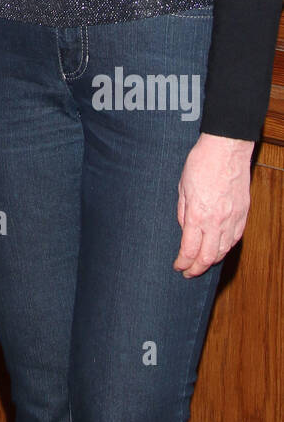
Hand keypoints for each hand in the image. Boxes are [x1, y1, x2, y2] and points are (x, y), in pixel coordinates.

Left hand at [174, 132, 252, 277]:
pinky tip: (218, 249)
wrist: (226, 148)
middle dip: (196, 269)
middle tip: (188, 272)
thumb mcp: (182, 187)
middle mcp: (217, 221)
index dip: (182, 263)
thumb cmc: (201, 163)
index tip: (177, 267)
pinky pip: (235, 239)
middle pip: (207, 257)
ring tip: (201, 264)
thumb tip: (184, 229)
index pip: (189, 250)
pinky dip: (225, 249)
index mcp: (197, 215)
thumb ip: (182, 211)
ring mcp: (233, 219)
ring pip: (223, 251)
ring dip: (211, 261)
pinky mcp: (243, 214)